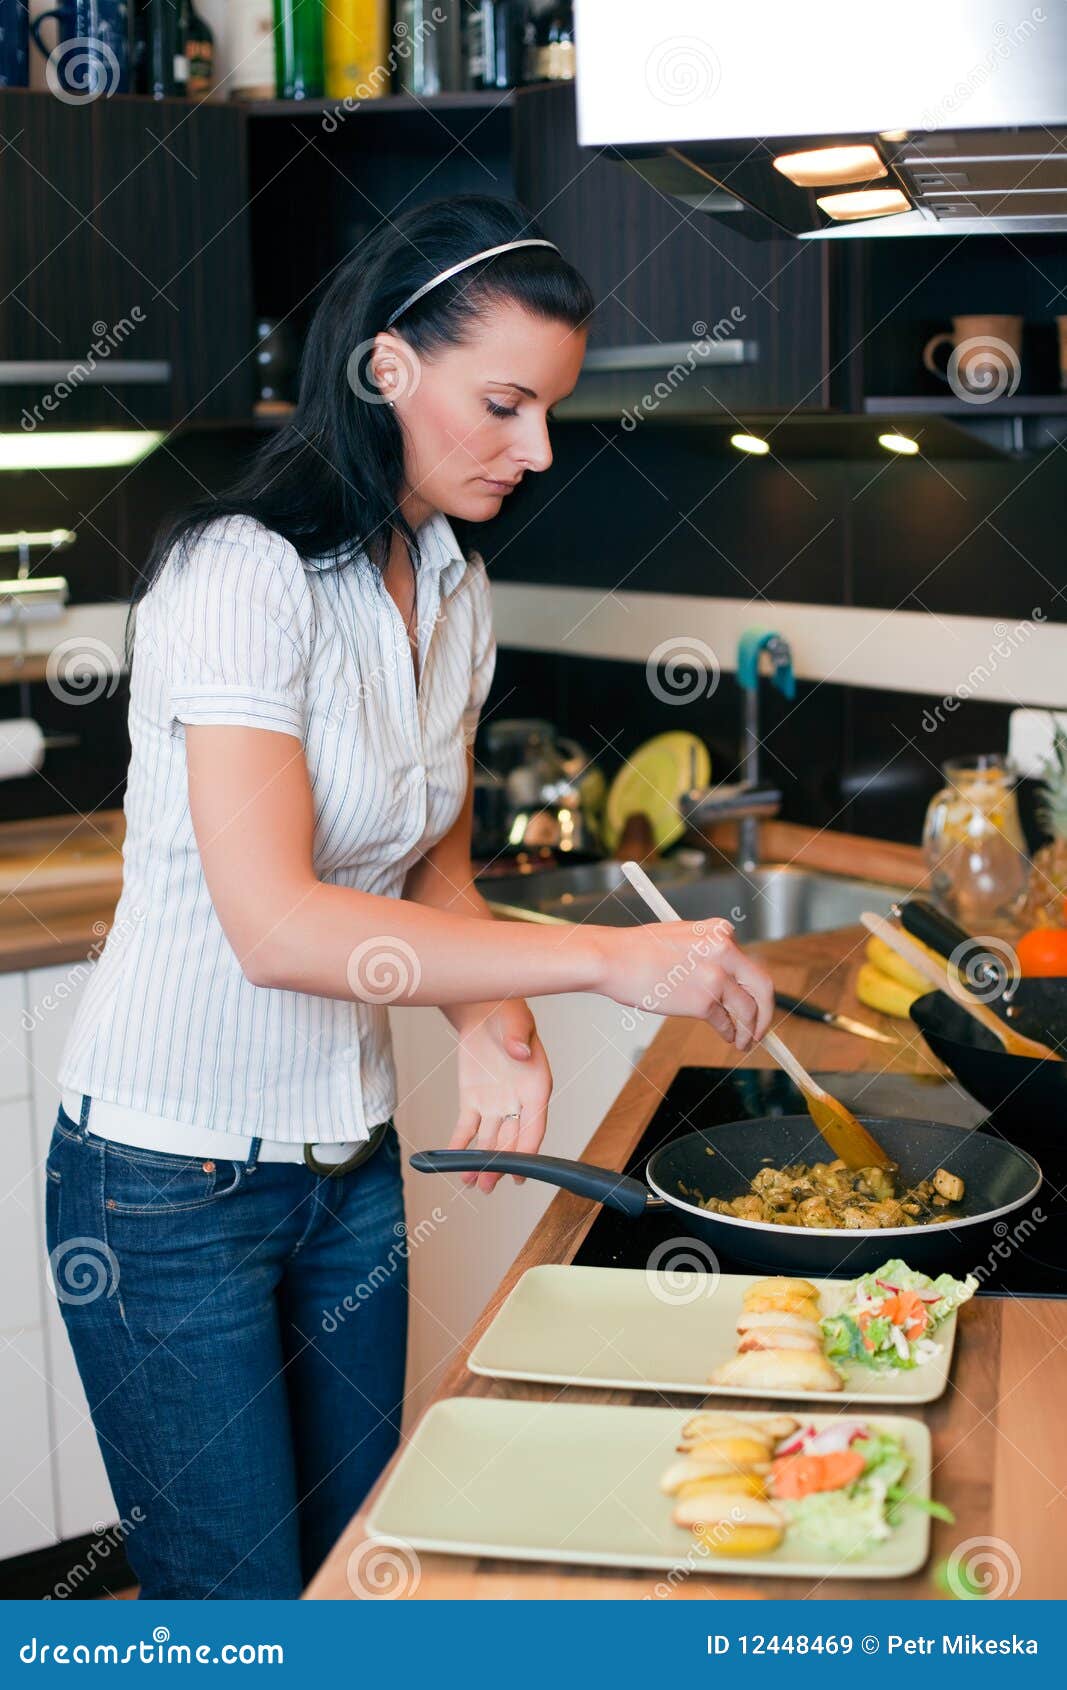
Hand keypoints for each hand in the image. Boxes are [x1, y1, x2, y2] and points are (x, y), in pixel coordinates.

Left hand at [449, 1000, 552, 1193]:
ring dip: (479, 1162)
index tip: (519, 1171)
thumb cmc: (508, 1014)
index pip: (534, 1126)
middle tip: (487, 1185)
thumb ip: (518, 1038)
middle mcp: (517, 1102)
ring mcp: (494, 1104)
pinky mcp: (472, 1101)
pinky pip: (466, 1128)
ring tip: (470, 1183)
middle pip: (510, 1141)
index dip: (527, 1150)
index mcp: (536, 1087)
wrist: (483, 1010)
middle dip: (499, 1164)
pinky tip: (450, 1160)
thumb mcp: (516, 1022)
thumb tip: (519, 1052)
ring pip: (488, 1141)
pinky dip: (458, 1145)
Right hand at [594, 917, 773, 1054]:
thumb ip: (709, 951)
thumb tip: (725, 977)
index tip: (754, 1000)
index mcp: (720, 931)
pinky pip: (726, 1023)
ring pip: (748, 1010)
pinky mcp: (703, 1002)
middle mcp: (725, 951)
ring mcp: (716, 977)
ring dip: (750, 1030)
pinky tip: (729, 1038)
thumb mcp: (684, 937)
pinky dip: (731, 1034)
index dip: (753, 988)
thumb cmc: (638, 949)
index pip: (749, 963)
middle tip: (762, 1028)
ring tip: (745, 1041)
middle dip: (766, 1012)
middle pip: (762, 986)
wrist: (613, 959)